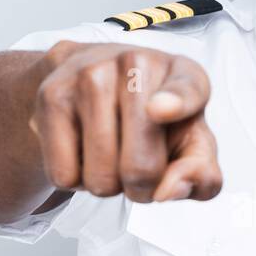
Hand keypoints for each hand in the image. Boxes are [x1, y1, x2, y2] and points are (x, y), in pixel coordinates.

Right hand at [30, 40, 221, 202]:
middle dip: (142, 188)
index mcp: (185, 73)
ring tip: (111, 151)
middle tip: (138, 165)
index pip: (186, 91)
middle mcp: (138, 63)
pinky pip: (64, 175)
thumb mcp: (192, 146)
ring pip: (100, 179)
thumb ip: (202, 177)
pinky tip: (83, 148)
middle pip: (141, 169)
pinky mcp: (52, 94)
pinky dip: (75, 178)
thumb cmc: (155, 120)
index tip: (158, 110)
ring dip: (108, 184)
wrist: (90, 80)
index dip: (174, 105)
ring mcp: (90, 75)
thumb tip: (168, 191)